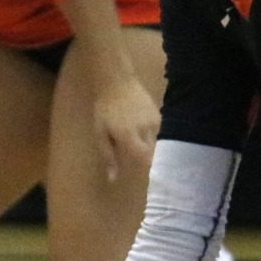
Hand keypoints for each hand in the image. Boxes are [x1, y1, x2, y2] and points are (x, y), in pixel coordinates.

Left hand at [92, 69, 160, 184]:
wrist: (117, 82)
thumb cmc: (105, 109)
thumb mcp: (100, 134)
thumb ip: (109, 157)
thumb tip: (113, 179)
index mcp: (129, 136)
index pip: (145, 160)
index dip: (144, 167)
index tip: (138, 170)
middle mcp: (146, 130)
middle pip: (150, 153)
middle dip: (142, 155)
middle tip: (130, 149)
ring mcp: (155, 122)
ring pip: (154, 142)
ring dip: (145, 143)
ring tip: (132, 133)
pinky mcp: (159, 115)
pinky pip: (156, 132)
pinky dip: (148, 133)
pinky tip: (138, 125)